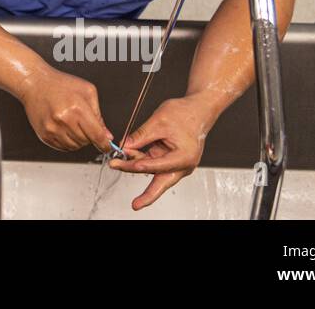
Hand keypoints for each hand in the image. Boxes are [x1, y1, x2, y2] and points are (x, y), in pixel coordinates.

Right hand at [20, 65, 110, 151]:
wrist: (35, 83)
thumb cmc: (60, 84)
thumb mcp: (87, 91)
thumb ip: (98, 114)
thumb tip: (106, 134)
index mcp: (77, 109)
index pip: (97, 135)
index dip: (104, 144)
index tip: (106, 146)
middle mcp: (64, 120)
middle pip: (86, 142)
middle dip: (89, 136)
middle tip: (83, 124)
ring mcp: (53, 129)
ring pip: (75, 147)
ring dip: (78, 140)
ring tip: (72, 124)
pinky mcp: (44, 135)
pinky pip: (62, 147)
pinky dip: (67, 141)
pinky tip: (64, 128)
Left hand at [108, 94, 216, 209]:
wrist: (197, 110)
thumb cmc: (185, 114)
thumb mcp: (159, 121)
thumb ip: (141, 136)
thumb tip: (126, 146)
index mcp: (185, 156)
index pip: (161, 166)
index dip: (142, 166)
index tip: (127, 165)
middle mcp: (183, 164)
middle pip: (163, 183)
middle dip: (148, 195)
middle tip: (135, 204)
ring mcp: (177, 163)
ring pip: (154, 172)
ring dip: (136, 167)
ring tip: (118, 162)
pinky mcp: (170, 159)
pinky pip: (153, 163)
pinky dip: (141, 160)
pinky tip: (128, 156)